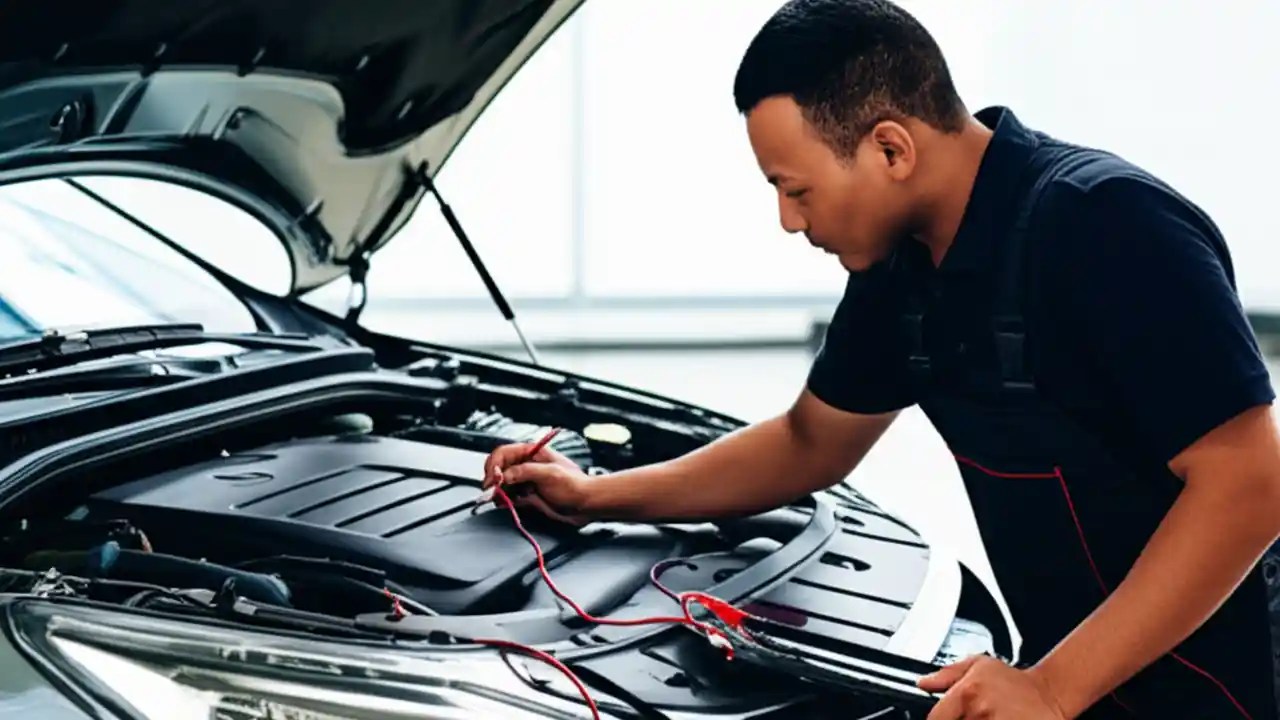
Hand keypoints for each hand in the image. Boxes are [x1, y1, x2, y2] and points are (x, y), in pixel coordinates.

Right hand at [481, 442, 592, 524]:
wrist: (586, 504)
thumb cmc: (575, 485)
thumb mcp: (550, 474)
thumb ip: (525, 472)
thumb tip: (504, 475)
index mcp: (532, 453)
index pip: (503, 453)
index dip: (494, 465)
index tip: (492, 480)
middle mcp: (526, 465)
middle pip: (498, 468)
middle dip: (492, 478)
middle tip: (490, 491)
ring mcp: (525, 481)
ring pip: (501, 483)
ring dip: (496, 491)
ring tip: (497, 498)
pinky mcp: (526, 496)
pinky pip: (508, 496)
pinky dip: (503, 500)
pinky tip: (505, 503)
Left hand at [919, 655, 1067, 719]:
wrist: (1050, 693)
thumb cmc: (1013, 681)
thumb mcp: (979, 665)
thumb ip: (947, 674)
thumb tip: (923, 683)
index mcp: (967, 693)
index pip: (936, 719)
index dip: (939, 719)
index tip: (945, 718)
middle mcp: (981, 713)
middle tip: (972, 715)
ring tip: (985, 718)